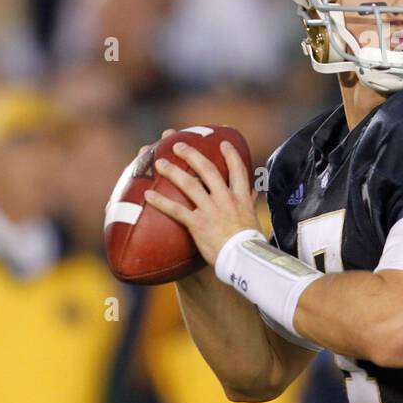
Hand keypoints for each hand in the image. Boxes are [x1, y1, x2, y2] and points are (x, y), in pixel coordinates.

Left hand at [144, 140, 261, 264]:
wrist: (243, 259)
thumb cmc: (249, 243)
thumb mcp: (253, 219)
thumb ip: (250, 203)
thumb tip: (255, 193)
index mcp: (241, 197)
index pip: (238, 169)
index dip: (230, 154)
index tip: (224, 142)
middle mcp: (226, 199)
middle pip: (208, 170)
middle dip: (192, 154)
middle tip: (178, 145)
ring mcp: (211, 210)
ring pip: (190, 184)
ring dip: (173, 171)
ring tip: (160, 163)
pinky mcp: (198, 224)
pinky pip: (176, 210)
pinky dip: (161, 201)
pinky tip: (148, 195)